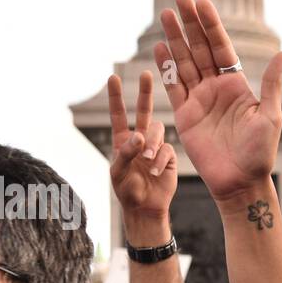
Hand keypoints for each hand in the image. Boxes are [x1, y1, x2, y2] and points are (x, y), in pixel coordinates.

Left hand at [109, 70, 177, 233]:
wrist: (145, 208)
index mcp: (123, 141)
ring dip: (151, 145)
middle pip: (144, 112)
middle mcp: (140, 140)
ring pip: (158, 132)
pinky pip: (167, 150)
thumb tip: (139, 136)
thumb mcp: (118, 172)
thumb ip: (125, 153)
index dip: (116, 96)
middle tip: (146, 73)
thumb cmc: (127, 191)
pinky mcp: (168, 157)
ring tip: (146, 162)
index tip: (113, 77)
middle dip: (144, 93)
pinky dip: (160, 160)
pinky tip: (155, 173)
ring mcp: (156, 148)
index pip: (119, 114)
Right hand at [153, 0, 281, 202]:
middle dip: (190, 24)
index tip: (202, 3)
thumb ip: (271, 85)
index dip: (211, 26)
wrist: (240, 182)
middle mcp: (217, 88)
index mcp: (237, 86)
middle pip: (200, 49)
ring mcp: (199, 100)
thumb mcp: (270, 117)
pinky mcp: (185, 115)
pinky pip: (173, 86)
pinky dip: (165, 67)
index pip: (222, 48)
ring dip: (175, 39)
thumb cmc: (260, 153)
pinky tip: (159, 47)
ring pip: (184, 62)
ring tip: (166, 14)